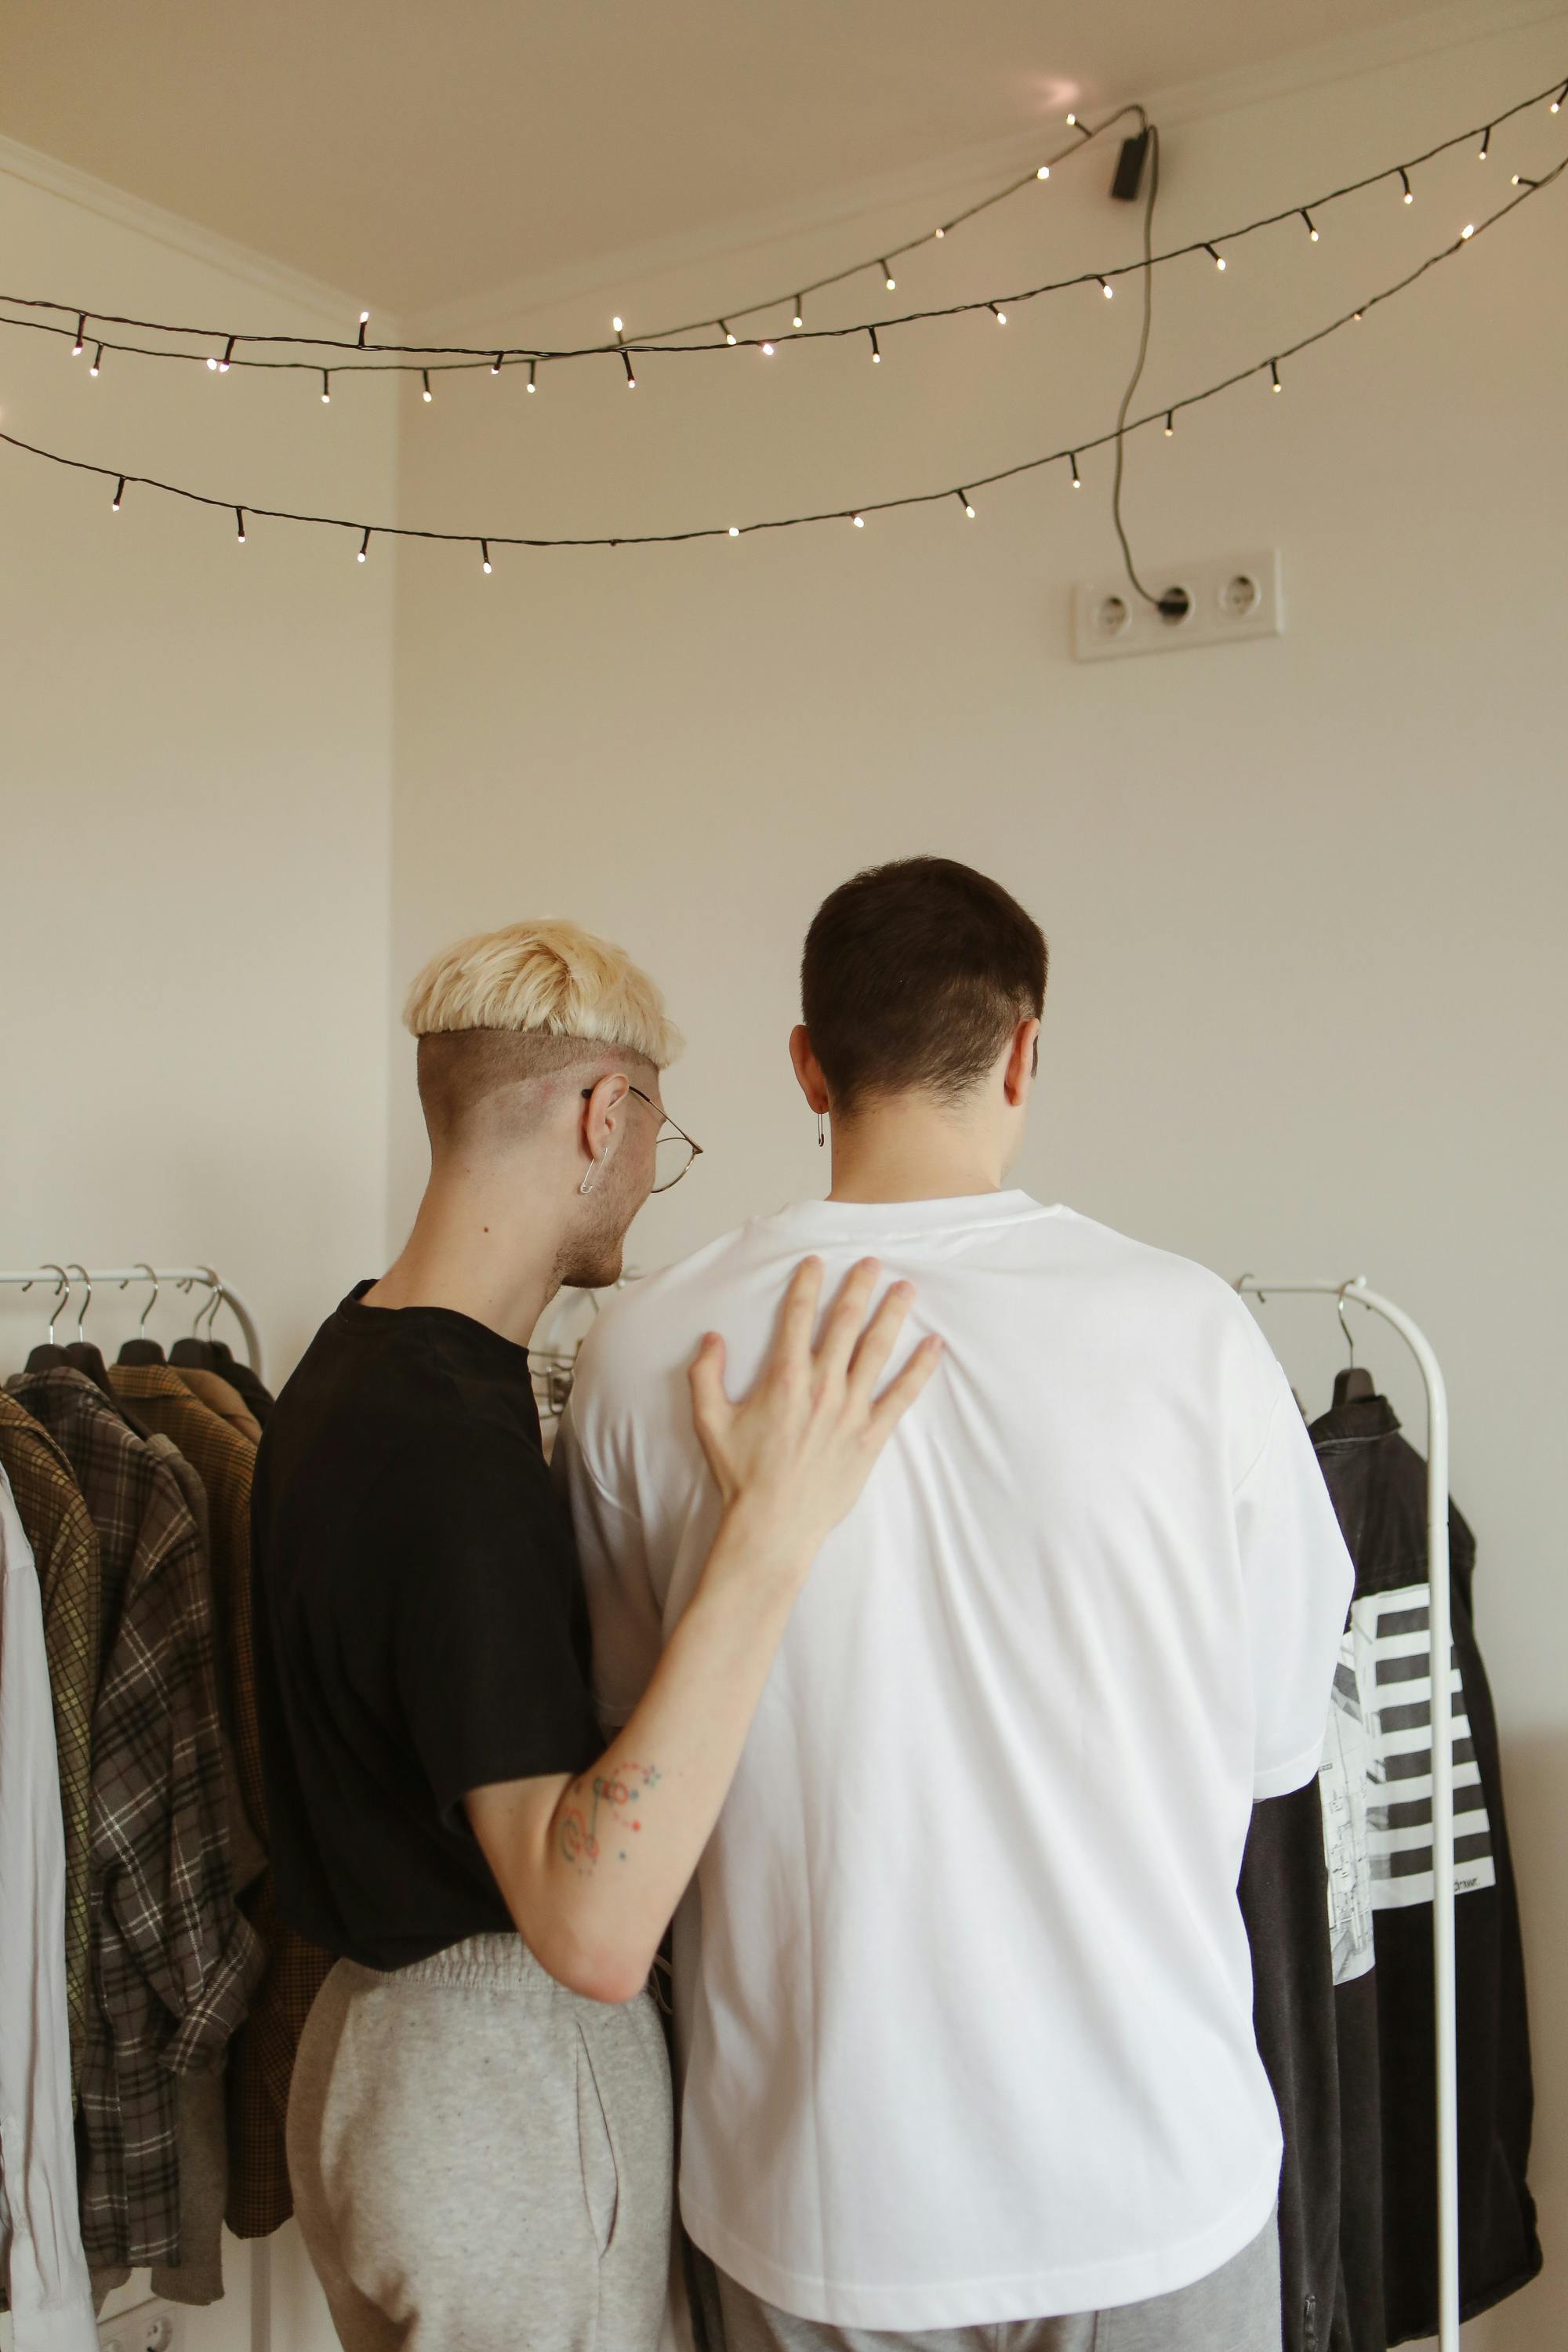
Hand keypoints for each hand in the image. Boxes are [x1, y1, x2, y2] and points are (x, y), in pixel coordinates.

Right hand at [688, 1257, 941, 1560]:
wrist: (773, 1524)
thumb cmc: (742, 1476)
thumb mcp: (710, 1423)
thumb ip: (705, 1375)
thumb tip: (711, 1338)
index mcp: (784, 1379)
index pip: (796, 1318)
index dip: (807, 1285)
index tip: (816, 1262)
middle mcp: (822, 1386)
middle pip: (844, 1323)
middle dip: (858, 1287)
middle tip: (872, 1262)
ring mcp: (851, 1410)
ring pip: (877, 1350)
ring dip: (892, 1315)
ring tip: (905, 1288)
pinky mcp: (871, 1436)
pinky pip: (902, 1395)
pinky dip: (920, 1369)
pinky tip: (934, 1346)